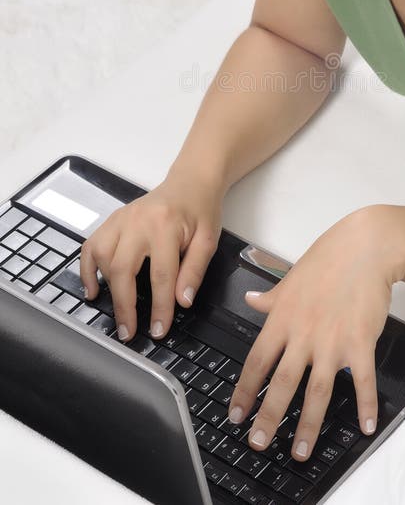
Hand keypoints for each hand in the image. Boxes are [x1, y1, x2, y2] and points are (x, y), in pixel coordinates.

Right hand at [79, 173, 222, 342]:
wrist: (190, 183)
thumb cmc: (200, 210)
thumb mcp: (208, 240)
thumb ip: (194, 271)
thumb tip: (182, 300)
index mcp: (165, 226)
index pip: (161, 275)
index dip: (159, 307)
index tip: (159, 329)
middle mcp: (138, 221)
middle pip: (123, 269)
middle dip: (124, 306)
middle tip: (129, 331)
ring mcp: (121, 219)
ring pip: (102, 257)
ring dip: (108, 287)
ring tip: (119, 310)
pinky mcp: (112, 220)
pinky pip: (91, 246)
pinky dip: (87, 269)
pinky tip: (93, 289)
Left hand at [227, 206, 404, 460]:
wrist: (365, 248)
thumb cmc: (329, 259)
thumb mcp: (290, 277)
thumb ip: (270, 297)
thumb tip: (250, 300)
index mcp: (282, 318)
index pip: (257, 361)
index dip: (244, 391)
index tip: (236, 414)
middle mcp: (303, 334)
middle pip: (282, 383)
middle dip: (268, 417)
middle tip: (259, 442)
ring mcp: (332, 341)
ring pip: (317, 392)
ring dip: (308, 424)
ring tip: (301, 450)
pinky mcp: (360, 342)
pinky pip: (362, 381)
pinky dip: (365, 406)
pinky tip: (366, 426)